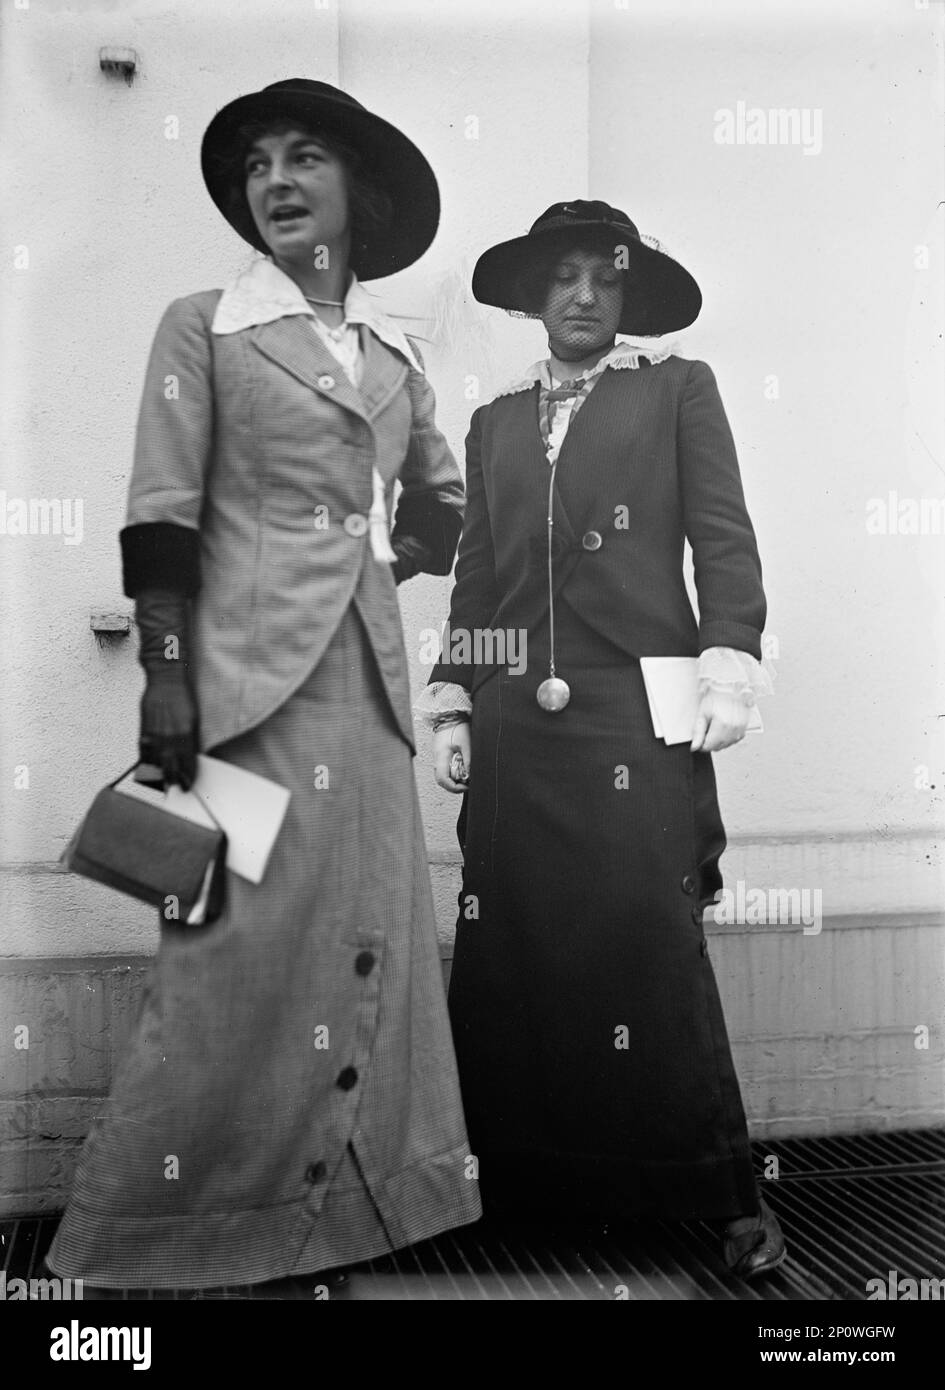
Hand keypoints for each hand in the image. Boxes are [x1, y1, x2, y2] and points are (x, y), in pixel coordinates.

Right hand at [139, 669, 198, 788]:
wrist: (166, 679)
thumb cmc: (182, 696)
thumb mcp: (193, 718)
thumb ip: (190, 738)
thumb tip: (189, 755)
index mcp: (186, 734)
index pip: (188, 763)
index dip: (187, 777)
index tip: (188, 786)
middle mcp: (170, 737)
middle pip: (170, 767)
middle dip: (172, 780)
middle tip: (174, 787)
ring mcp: (155, 734)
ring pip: (155, 763)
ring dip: (157, 775)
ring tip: (161, 783)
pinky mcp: (144, 730)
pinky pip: (143, 752)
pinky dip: (145, 763)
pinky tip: (147, 769)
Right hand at [433, 721, 470, 792]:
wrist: (449, 716)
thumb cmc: (457, 726)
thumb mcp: (466, 743)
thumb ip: (468, 760)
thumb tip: (470, 775)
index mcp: (441, 757)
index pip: (443, 780)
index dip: (455, 788)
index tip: (466, 786)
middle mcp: (437, 760)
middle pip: (442, 781)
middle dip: (455, 786)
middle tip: (467, 784)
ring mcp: (438, 758)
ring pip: (443, 776)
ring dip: (454, 779)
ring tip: (466, 776)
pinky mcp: (441, 756)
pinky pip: (445, 769)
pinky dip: (453, 773)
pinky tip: (462, 769)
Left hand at [690, 689, 748, 753]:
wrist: (731, 688)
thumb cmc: (716, 697)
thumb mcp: (702, 713)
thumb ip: (698, 732)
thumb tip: (694, 746)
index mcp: (722, 724)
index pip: (709, 746)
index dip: (701, 746)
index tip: (697, 741)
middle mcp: (733, 728)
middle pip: (718, 747)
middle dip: (709, 743)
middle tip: (705, 733)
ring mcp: (740, 728)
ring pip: (726, 745)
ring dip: (718, 742)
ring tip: (714, 729)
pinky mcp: (744, 728)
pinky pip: (734, 740)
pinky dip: (727, 738)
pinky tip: (722, 729)